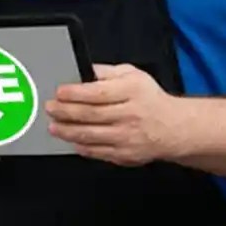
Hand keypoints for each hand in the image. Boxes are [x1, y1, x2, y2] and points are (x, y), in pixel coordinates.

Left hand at [45, 63, 188, 166]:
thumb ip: (106, 72)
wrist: (175, 128)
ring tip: (54, 126)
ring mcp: (128, 137)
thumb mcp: (132, 75)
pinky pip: (98, 152)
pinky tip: (72, 140)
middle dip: (65, 112)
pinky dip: (82, 147)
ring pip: (91, 136)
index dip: (76, 93)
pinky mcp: (126, 154)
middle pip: (91, 115)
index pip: (99, 93)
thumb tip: (84, 70)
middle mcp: (130, 115)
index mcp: (132, 92)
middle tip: (50, 108)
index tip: (60, 92)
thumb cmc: (150, 99)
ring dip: (68, 131)